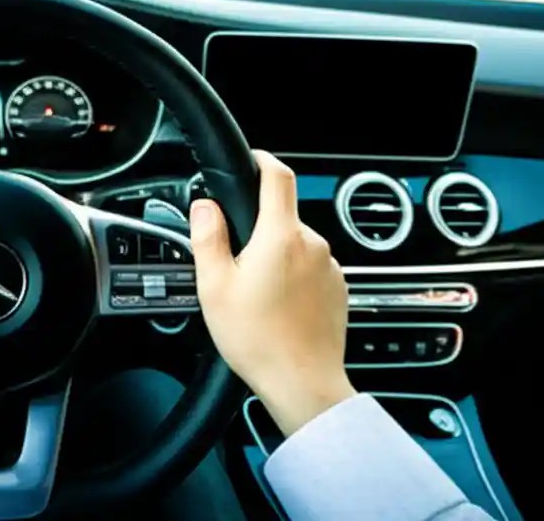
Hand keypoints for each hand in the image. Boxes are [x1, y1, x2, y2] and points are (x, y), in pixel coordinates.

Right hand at [190, 151, 355, 435]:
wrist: (302, 383)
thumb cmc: (259, 340)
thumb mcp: (215, 287)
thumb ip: (208, 238)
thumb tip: (205, 207)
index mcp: (280, 236)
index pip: (278, 177)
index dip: (263, 160)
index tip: (253, 160)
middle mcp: (312, 245)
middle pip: (282, 217)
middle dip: (259, 230)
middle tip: (235, 264)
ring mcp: (330, 267)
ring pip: (296, 246)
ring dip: (276, 258)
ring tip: (256, 296)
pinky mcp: (338, 289)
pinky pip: (311, 270)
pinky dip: (293, 279)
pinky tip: (277, 308)